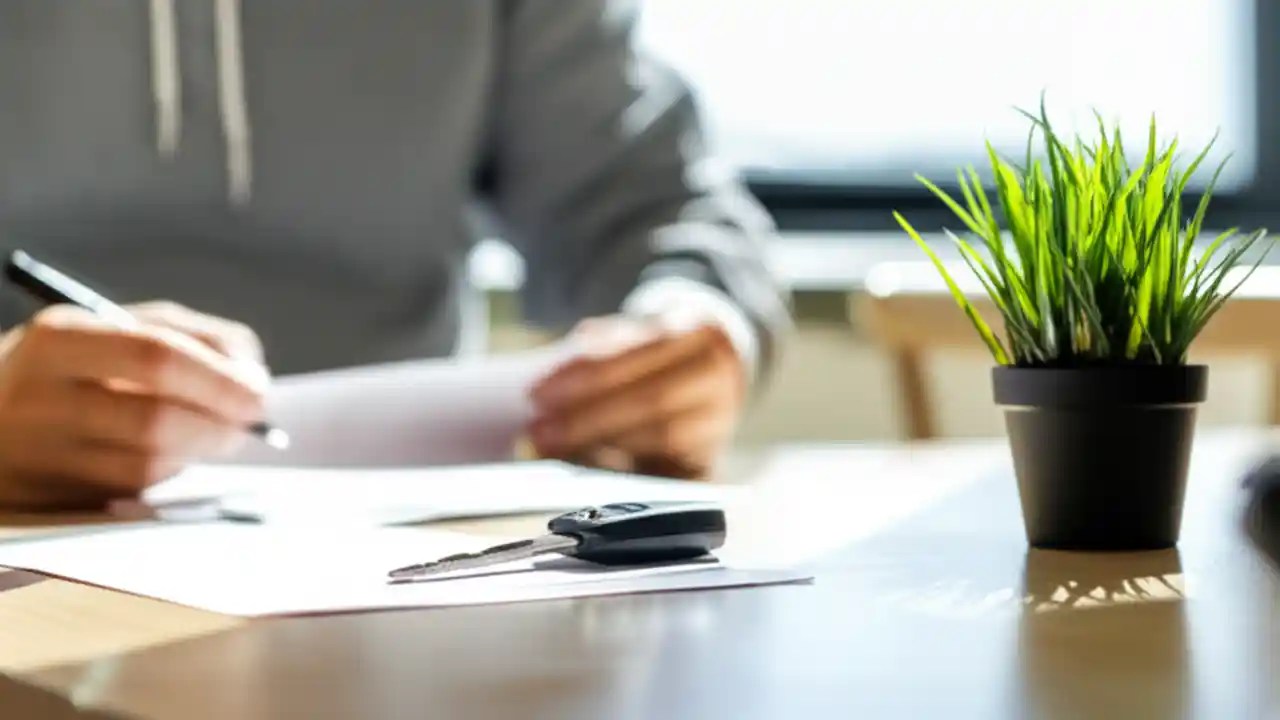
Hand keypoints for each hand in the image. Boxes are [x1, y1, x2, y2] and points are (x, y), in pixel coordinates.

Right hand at [0, 301, 268, 509]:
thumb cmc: (74, 363)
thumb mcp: (115, 326)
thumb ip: (194, 336)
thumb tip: (253, 374)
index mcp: (59, 339)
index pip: (157, 356)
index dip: (220, 378)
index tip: (260, 392)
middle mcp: (39, 398)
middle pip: (155, 421)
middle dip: (221, 425)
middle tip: (252, 422)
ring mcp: (38, 457)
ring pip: (148, 466)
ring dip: (198, 451)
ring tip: (211, 432)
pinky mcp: (47, 502)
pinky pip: (131, 495)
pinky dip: (167, 474)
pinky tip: (167, 453)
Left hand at [528, 316, 746, 479]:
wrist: (705, 369)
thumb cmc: (654, 349)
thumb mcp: (629, 334)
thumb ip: (597, 350)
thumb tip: (549, 379)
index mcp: (703, 328)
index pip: (641, 350)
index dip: (589, 373)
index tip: (539, 391)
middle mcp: (721, 373)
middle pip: (653, 398)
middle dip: (587, 416)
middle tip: (537, 429)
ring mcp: (723, 417)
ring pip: (663, 435)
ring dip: (601, 443)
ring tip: (550, 445)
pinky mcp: (712, 456)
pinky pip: (668, 467)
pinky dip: (623, 465)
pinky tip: (585, 461)